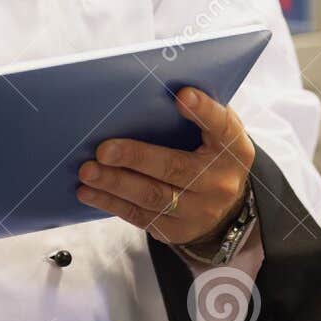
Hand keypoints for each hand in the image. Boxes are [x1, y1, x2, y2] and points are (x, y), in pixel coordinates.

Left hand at [75, 86, 253, 247]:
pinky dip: (111, 203)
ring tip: (88, 171)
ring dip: (115, 183)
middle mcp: (219, 181)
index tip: (182, 95)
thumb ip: (195, 113)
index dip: (203, 110)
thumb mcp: (215, 132)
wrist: (224, 206)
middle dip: (136, 157)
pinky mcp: (176, 230)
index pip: (221, 125)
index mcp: (232, 146)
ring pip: (153, 197)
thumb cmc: (210, 153)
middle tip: (103, 150)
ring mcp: (199, 211)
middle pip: (175, 168)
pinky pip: (140, 217)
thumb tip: (149, 91)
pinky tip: (89, 192)